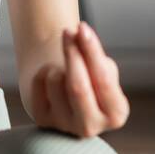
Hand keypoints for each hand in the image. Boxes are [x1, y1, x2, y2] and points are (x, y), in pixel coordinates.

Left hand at [28, 20, 128, 137]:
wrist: (66, 93)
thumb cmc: (90, 77)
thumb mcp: (101, 67)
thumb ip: (94, 54)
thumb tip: (79, 32)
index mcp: (115, 114)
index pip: (103, 80)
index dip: (92, 51)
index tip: (82, 27)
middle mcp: (91, 127)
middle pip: (77, 86)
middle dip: (72, 53)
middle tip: (68, 31)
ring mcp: (65, 127)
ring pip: (55, 81)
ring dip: (58, 64)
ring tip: (64, 68)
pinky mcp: (43, 122)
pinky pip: (39, 84)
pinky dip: (43, 71)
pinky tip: (52, 79)